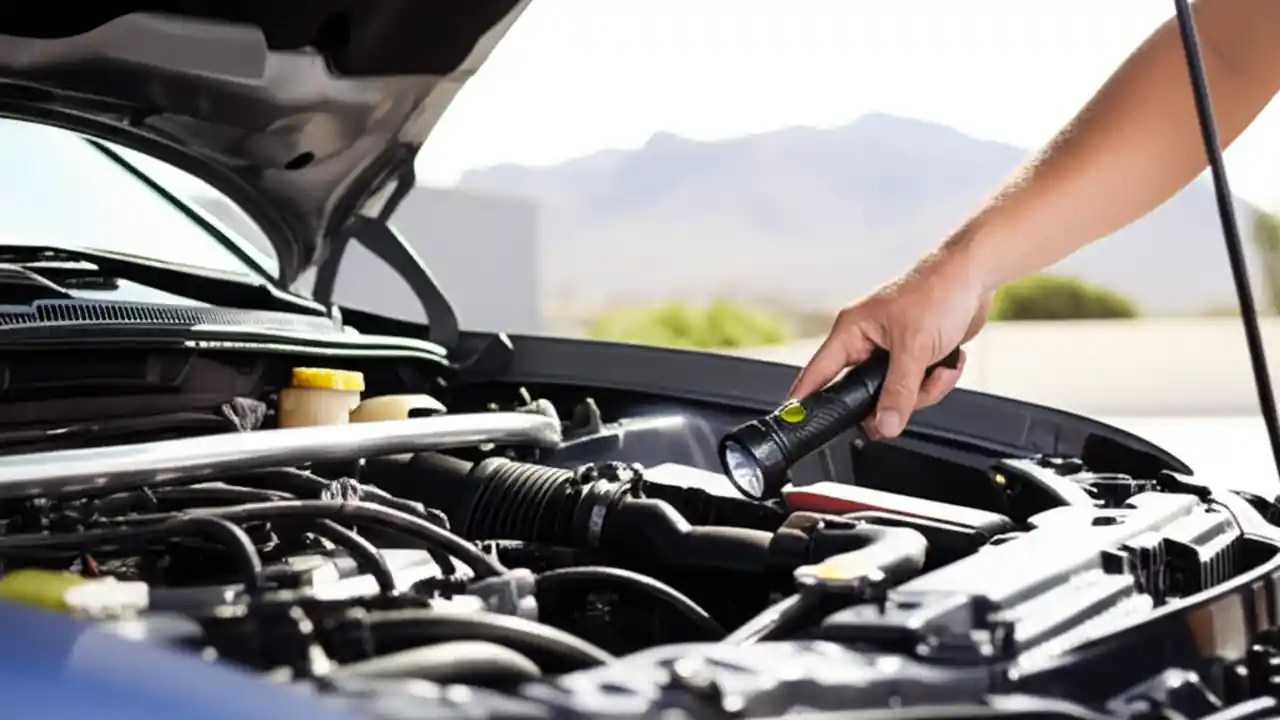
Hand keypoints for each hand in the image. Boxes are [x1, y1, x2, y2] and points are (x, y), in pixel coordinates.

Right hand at [789, 254, 991, 438]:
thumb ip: (899, 391)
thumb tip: (885, 425)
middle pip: (864, 393)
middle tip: (907, 402)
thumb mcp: (915, 348)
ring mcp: (892, 350)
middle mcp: (867, 341)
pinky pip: (918, 387)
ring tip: (939, 370)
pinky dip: (937, 380)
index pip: (818, 372)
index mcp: (852, 331)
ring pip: (896, 394)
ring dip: (924, 390)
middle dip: (894, 399)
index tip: (799, 422)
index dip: (806, 399)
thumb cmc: (938, 290)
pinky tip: (948, 362)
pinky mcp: (915, 355)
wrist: (975, 275)